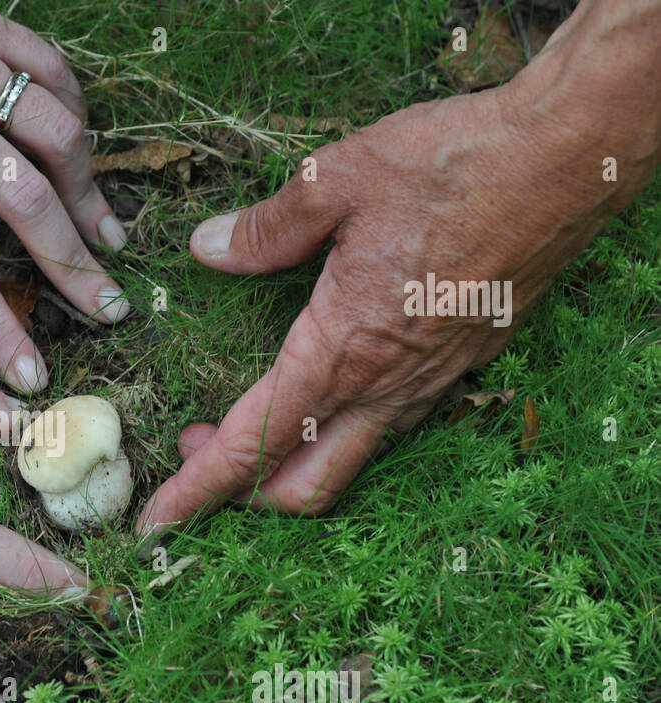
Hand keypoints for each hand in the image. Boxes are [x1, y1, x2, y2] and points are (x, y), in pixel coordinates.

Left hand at [139, 73, 656, 533]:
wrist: (569, 158)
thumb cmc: (457, 163)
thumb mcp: (337, 180)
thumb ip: (266, 230)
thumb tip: (207, 248)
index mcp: (344, 349)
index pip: (252, 445)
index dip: (196, 490)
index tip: (154, 522)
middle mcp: (387, 386)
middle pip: (302, 486)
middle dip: (239, 492)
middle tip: (195, 452)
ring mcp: (431, 384)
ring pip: (347, 464)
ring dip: (287, 464)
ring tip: (242, 422)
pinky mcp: (460, 367)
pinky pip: (388, 429)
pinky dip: (337, 436)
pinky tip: (320, 392)